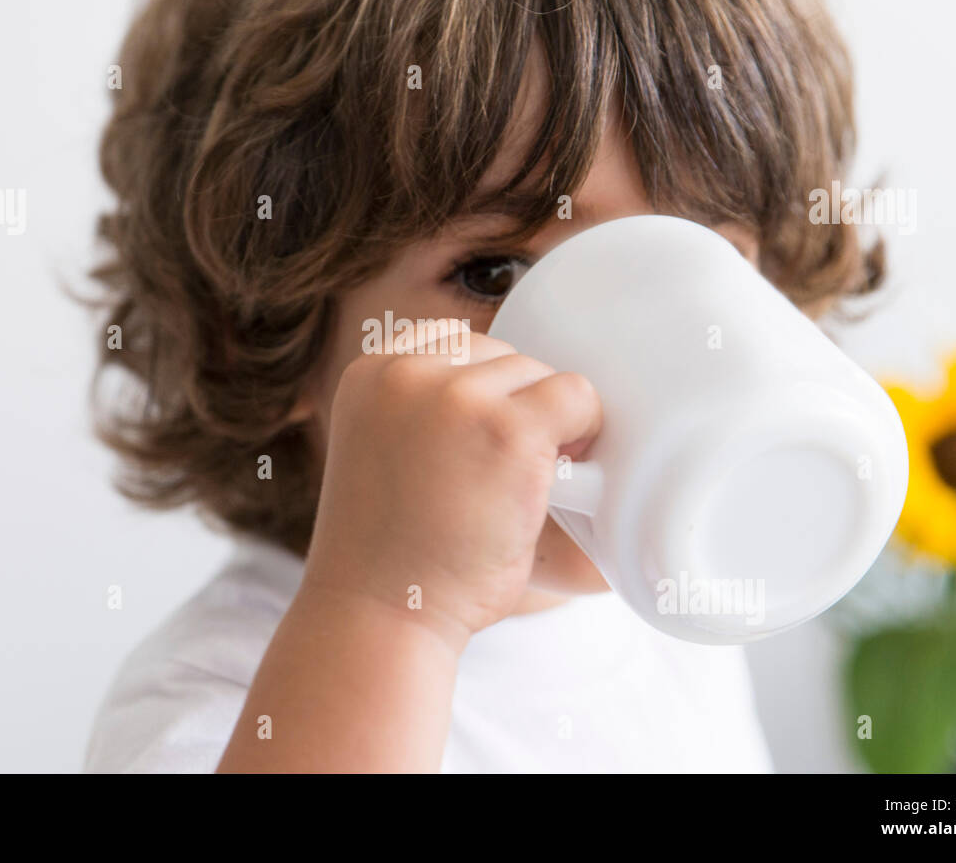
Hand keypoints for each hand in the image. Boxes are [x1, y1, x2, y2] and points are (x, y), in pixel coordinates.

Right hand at [301, 330, 602, 648]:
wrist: (381, 613)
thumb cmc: (392, 551)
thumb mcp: (386, 449)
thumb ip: (427, 407)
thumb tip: (516, 382)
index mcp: (372, 372)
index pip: (454, 342)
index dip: (480, 391)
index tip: (474, 444)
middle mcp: (410, 372)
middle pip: (500, 356)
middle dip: (513, 409)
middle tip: (498, 477)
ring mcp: (460, 398)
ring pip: (538, 376)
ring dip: (544, 427)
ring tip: (514, 487)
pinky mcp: (511, 430)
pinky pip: (576, 398)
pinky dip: (583, 433)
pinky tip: (556, 479)